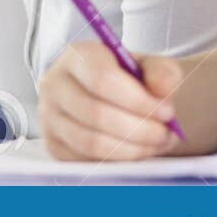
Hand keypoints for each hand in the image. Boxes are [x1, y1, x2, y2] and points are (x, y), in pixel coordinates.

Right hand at [38, 41, 182, 160]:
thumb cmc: (132, 81)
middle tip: (166, 133)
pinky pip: (86, 160)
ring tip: (157, 143)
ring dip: (132, 148)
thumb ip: (163, 73)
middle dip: (140, 129)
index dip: (138, 100)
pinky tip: (138, 151)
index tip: (167, 112)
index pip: (102, 78)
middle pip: (96, 113)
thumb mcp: (152, 68)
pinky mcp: (54, 145)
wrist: (116, 100)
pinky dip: (118, 161)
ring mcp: (49, 116)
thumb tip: (161, 90)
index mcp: (78, 55)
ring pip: (91, 141)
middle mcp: (55, 83)